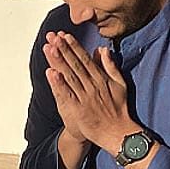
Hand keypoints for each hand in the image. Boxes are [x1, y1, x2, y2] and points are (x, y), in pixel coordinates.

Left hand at [43, 31, 134, 154]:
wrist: (117, 132)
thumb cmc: (118, 109)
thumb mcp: (119, 84)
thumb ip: (110, 66)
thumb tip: (103, 50)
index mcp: (101, 78)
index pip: (85, 59)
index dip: (74, 47)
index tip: (65, 36)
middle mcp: (92, 85)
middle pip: (75, 64)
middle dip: (64, 49)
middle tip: (53, 37)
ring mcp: (85, 97)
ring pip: (69, 76)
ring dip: (59, 62)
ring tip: (49, 48)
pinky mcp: (78, 109)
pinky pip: (67, 94)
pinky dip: (59, 84)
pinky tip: (51, 73)